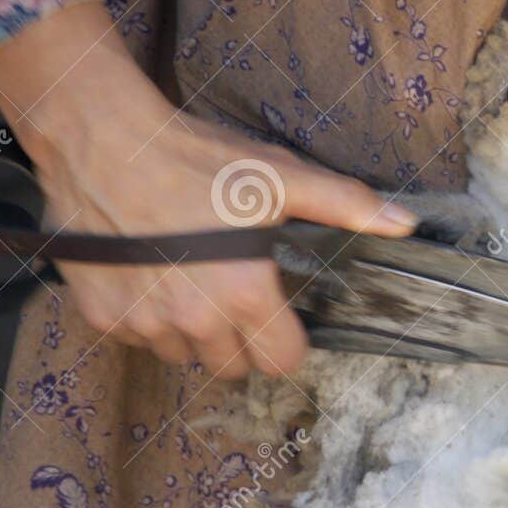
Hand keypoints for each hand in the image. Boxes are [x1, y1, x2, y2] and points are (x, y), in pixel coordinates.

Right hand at [0, 1, 415, 378]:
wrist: (103, 141)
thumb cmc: (195, 157)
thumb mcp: (280, 176)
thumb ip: (346, 204)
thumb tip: (405, 224)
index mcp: (244, 294)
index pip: (281, 362)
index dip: (287, 341)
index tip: (280, 314)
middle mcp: (194, 320)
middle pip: (233, 366)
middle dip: (241, 340)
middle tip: (235, 292)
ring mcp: (144, 324)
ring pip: (185, 355)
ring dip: (194, 331)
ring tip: (192, 278)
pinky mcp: (102, 317)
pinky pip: (139, 338)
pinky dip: (149, 318)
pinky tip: (152, 274)